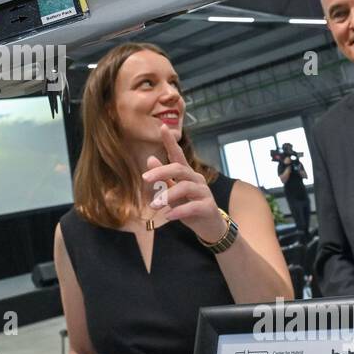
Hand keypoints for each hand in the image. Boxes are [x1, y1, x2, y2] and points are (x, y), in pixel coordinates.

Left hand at [141, 124, 222, 241]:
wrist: (209, 226)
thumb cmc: (189, 206)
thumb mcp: (173, 192)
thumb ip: (163, 178)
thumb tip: (149, 158)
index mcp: (187, 174)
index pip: (178, 155)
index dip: (171, 141)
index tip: (162, 127)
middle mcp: (196, 179)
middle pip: (179, 169)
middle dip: (161, 171)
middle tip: (144, 179)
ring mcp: (204, 192)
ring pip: (185, 187)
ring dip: (167, 195)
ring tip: (153, 205)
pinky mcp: (208, 207)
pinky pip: (192, 207)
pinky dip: (178, 211)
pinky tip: (168, 216)